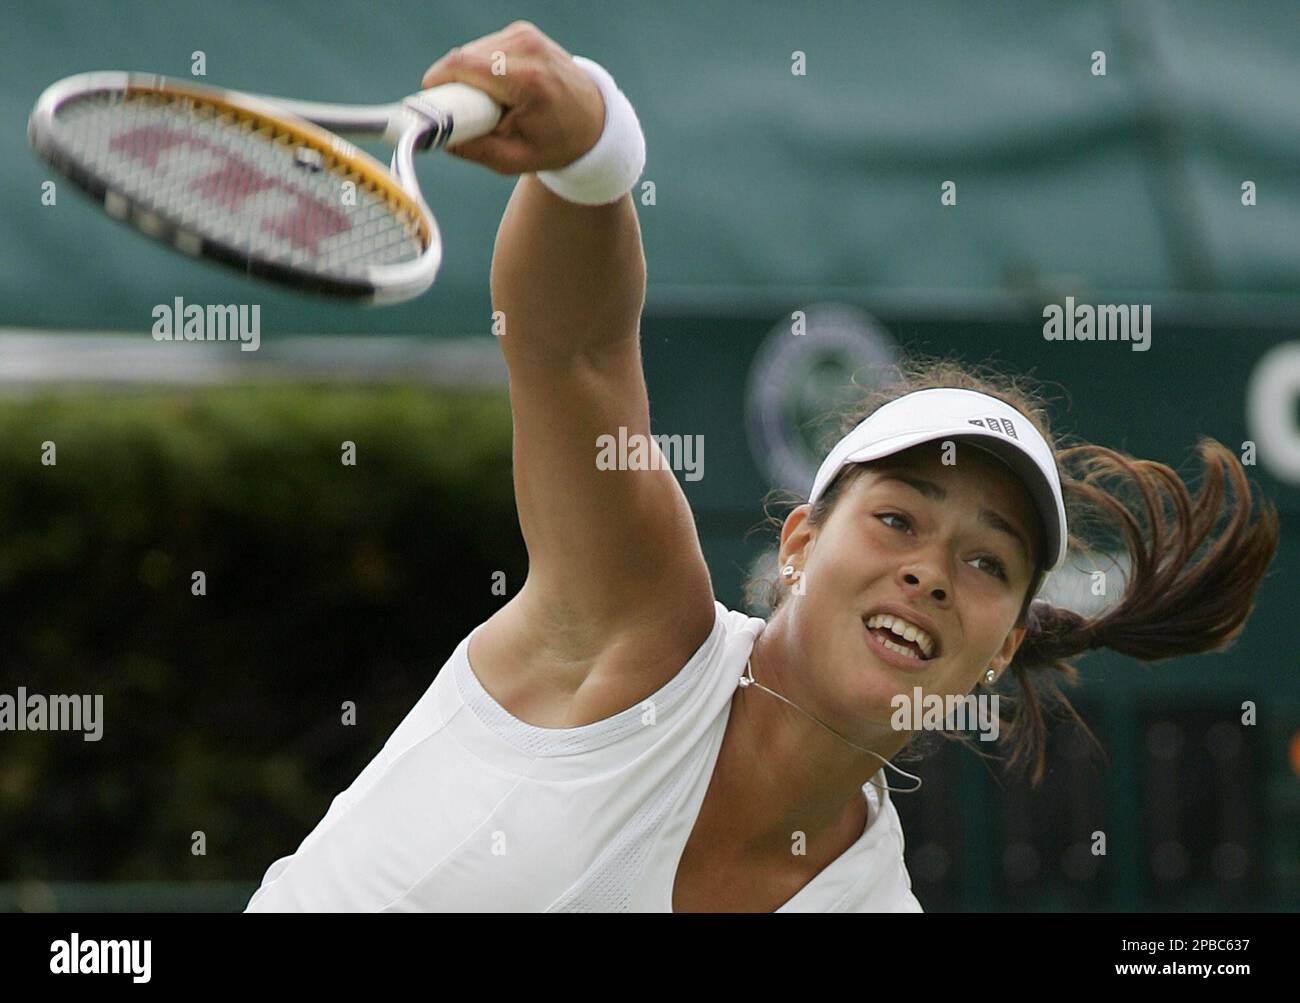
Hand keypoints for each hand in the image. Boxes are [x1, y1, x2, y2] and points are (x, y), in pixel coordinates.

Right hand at [421, 21, 605, 174]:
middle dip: (453, 87)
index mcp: (529, 81)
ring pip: (471, 51)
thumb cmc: (555, 143)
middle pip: (463, 58)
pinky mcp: (523, 31)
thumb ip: (473, 149)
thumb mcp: (514, 159)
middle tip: (463, 115)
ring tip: (489, 106)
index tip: (429, 107)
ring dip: (468, 79)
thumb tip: (436, 136)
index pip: (463, 66)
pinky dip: (482, 70)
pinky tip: (499, 90)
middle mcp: (528, 48)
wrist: (593, 121)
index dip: (437, 84)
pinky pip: (484, 48)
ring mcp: (527, 35)